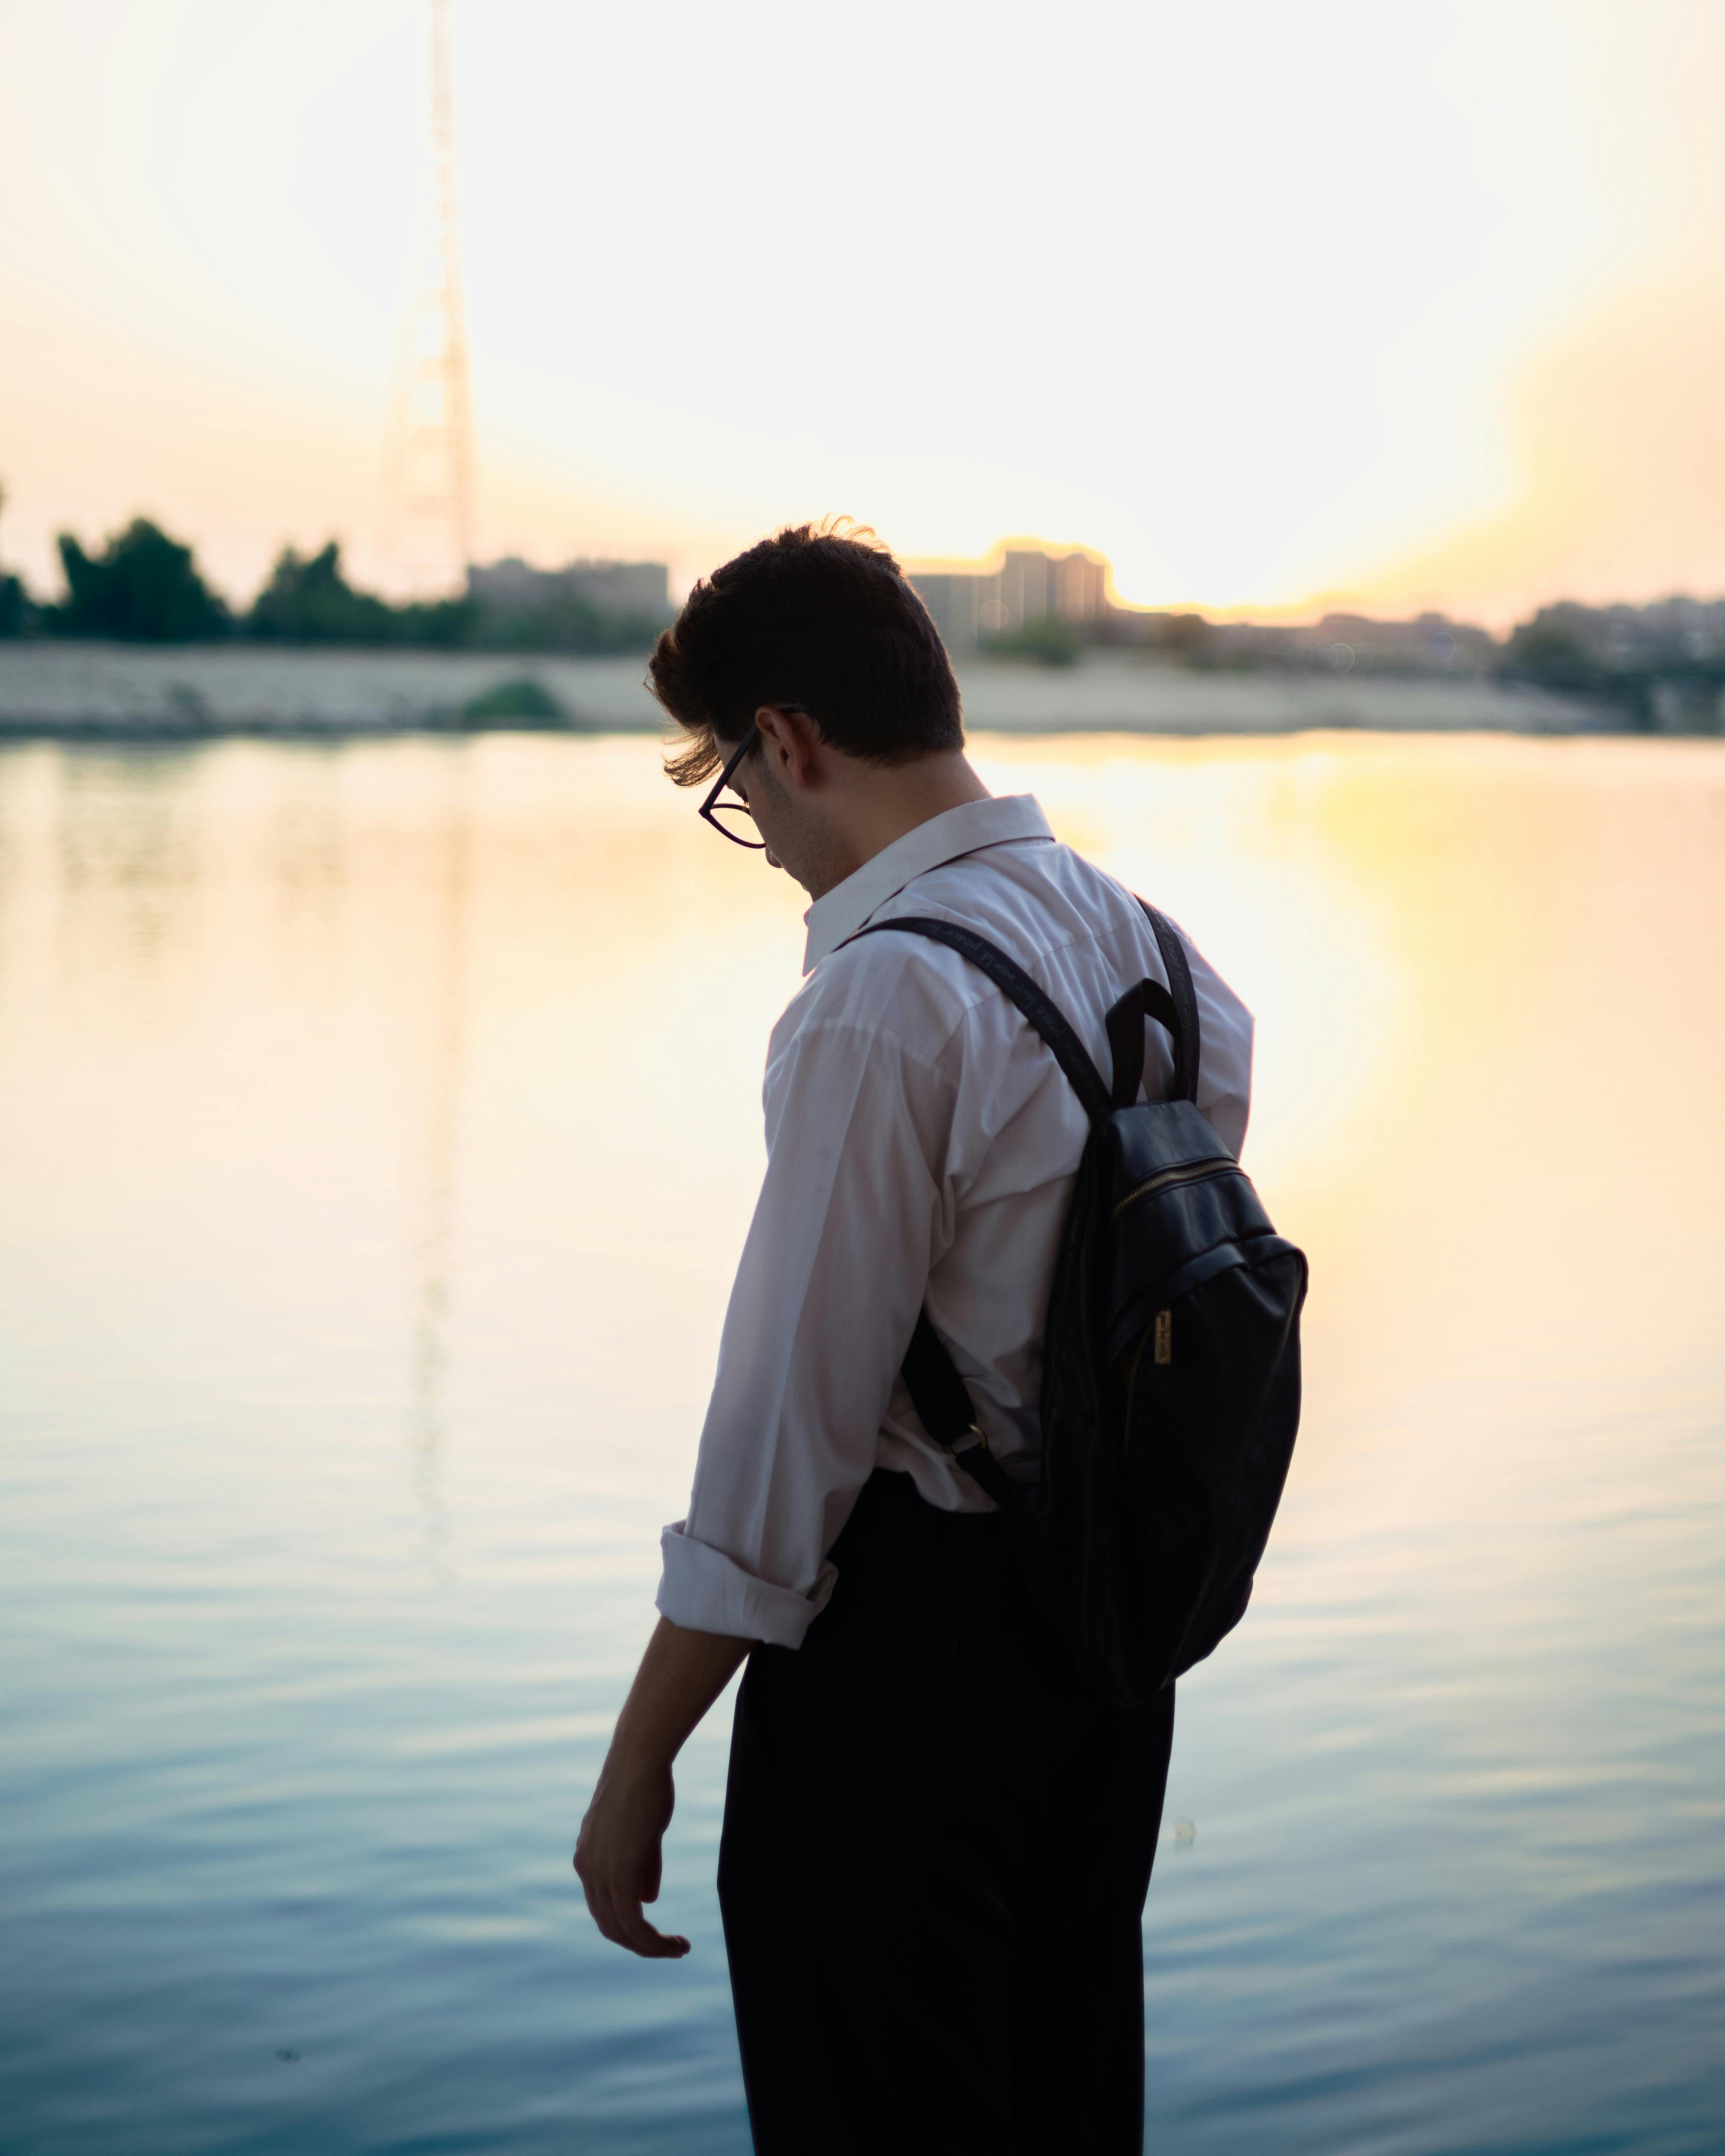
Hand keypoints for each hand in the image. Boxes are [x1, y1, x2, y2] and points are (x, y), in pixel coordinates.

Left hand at [574, 1756, 689, 1958]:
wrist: (639, 1760)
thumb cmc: (644, 1786)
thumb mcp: (642, 1833)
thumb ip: (643, 1867)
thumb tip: (647, 1900)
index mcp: (587, 1857)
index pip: (603, 1906)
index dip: (629, 1925)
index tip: (656, 1932)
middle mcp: (586, 1868)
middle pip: (608, 1924)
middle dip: (639, 1944)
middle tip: (669, 1948)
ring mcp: (598, 1871)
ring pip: (619, 1928)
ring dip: (649, 1946)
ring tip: (677, 1950)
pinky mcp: (617, 1873)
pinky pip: (631, 1921)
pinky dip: (651, 1940)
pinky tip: (672, 1943)